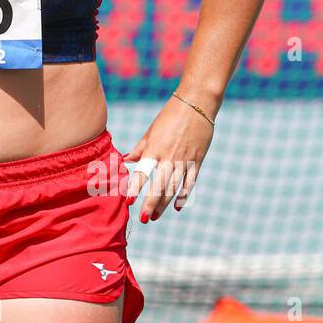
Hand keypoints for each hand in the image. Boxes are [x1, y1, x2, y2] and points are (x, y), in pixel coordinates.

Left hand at [124, 94, 214, 221]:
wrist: (196, 104)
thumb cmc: (169, 115)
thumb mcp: (151, 131)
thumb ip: (140, 149)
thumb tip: (125, 160)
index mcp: (155, 148)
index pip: (143, 172)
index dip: (135, 187)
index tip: (128, 201)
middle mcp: (170, 156)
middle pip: (160, 185)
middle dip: (151, 203)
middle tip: (143, 218)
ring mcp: (185, 159)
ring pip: (174, 187)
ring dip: (164, 204)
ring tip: (155, 217)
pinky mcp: (197, 160)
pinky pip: (190, 181)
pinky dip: (184, 195)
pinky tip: (177, 206)